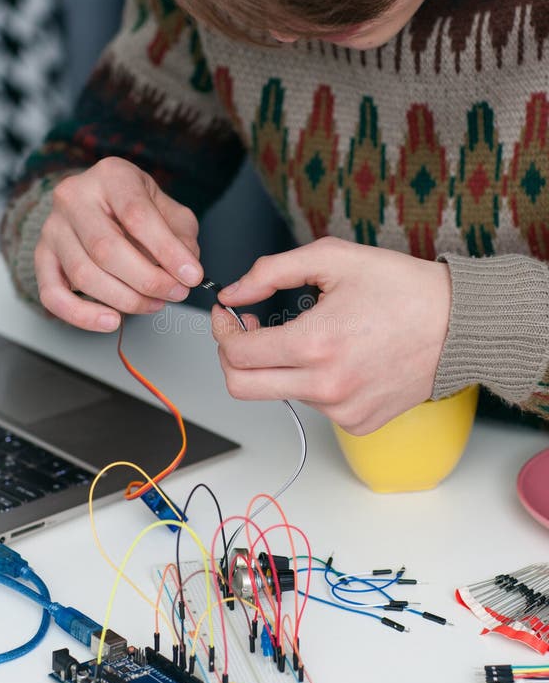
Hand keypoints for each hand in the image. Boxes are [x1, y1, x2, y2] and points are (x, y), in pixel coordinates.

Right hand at [35, 157, 202, 330]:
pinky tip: (112, 321)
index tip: (192, 276)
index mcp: (111, 176)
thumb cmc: (136, 207)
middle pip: (107, 249)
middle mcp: (74, 197)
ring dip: (126, 300)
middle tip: (176, 293)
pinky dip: (82, 316)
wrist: (99, 205)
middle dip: (148, 280)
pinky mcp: (42, 256)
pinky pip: (52, 295)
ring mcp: (53, 228)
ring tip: (155, 304)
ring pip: (84, 275)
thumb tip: (185, 270)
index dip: (167, 250)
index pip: (137, 215)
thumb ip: (181, 236)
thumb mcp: (168, 210)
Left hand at [212, 237, 450, 433]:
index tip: (230, 315)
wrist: (460, 326)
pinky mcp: (358, 424)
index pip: (236, 354)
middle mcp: (325, 387)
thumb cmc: (402, 288)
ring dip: (281, 366)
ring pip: (281, 393)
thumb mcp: (334, 259)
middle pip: (242, 387)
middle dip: (232, 357)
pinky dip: (314, 381)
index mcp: (314, 345)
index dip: (222, 331)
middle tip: (248, 331)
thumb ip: (271, 271)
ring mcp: (342, 411)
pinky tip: (342, 357)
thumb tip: (233, 292)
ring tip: (316, 336)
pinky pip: (315, 406)